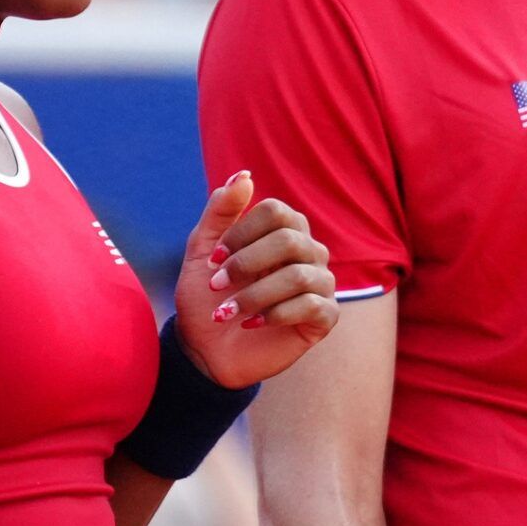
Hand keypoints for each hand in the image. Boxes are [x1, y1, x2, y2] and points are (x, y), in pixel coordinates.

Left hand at [177, 170, 336, 389]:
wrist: (206, 350)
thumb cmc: (207, 298)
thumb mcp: (202, 250)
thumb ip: (220, 212)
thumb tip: (244, 175)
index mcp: (283, 231)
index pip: (276, 211)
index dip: (241, 233)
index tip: (212, 260)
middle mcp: (308, 252)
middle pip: (290, 240)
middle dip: (246, 263)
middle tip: (216, 286)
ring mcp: (320, 284)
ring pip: (299, 275)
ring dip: (254, 294)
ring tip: (227, 312)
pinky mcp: (324, 318)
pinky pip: (311, 306)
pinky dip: (275, 314)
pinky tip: (252, 325)